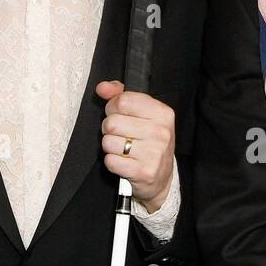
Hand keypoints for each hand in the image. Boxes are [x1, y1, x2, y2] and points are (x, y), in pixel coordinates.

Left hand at [96, 79, 174, 211]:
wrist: (161, 178)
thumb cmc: (149, 141)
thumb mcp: (142, 114)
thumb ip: (120, 95)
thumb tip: (102, 87)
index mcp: (162, 113)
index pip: (123, 101)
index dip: (113, 107)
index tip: (118, 114)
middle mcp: (161, 132)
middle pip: (112, 122)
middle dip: (109, 128)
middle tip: (120, 134)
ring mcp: (154, 153)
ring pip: (108, 142)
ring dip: (110, 146)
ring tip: (123, 148)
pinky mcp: (143, 172)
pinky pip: (110, 161)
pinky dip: (112, 161)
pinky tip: (124, 161)